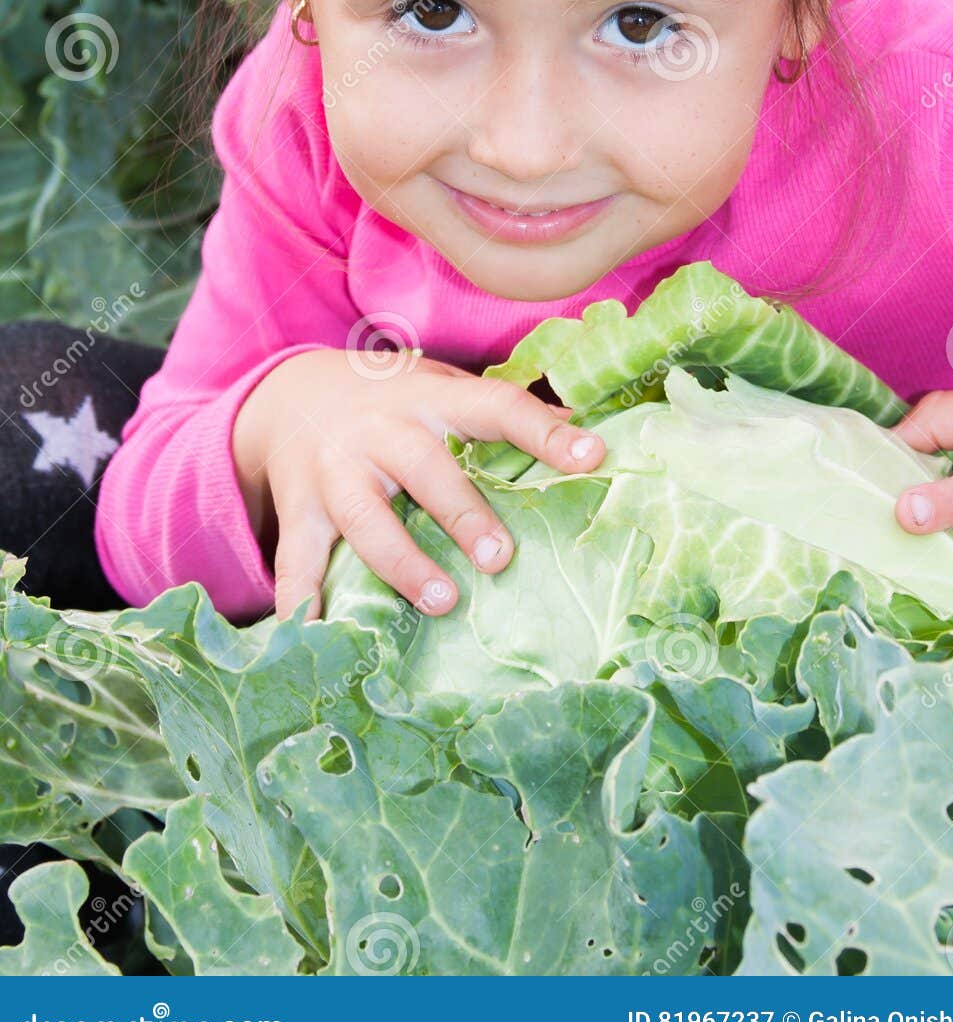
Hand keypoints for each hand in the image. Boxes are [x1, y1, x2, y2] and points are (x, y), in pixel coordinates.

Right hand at [232, 348, 604, 623]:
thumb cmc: (393, 399)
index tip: (593, 456)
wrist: (291, 393)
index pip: (495, 406)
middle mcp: (381, 430)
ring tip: (443, 602)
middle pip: (423, 466)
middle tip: (502, 558)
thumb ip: (502, 411)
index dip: (544, 431)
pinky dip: (301, 597)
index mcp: (431, 398)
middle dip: (461, 513)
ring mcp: (335, 471)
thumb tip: (587, 432)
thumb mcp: (445, 388)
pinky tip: (312, 633)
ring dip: (401, 562)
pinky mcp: (300, 509)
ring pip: (364, 517)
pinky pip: (296, 557)